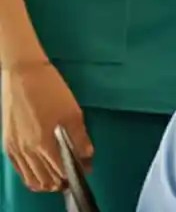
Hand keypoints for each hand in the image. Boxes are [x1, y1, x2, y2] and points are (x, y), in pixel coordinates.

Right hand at [2, 61, 93, 191]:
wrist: (22, 73)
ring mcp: (14, 147)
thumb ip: (80, 137)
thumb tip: (87, 155)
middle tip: (73, 176)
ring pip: (30, 176)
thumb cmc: (50, 89)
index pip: (61, 170)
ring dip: (45, 181)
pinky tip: (38, 174)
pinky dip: (29, 175)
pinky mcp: (7, 142)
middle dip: (61, 180)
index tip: (86, 170)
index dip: (75, 173)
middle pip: (45, 178)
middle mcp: (26, 150)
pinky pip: (18, 168)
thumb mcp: (72, 112)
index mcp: (43, 143)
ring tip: (58, 179)